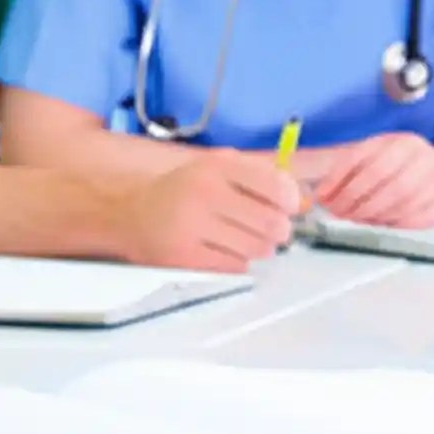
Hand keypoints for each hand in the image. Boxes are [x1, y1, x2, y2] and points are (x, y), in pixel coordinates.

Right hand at [119, 150, 300, 272]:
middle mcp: (204, 194)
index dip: (290, 200)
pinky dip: (237, 261)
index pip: (276, 184)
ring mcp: (193, 228)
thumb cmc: (184, 189)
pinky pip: (236, 267)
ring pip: (258, 249)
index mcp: (216, 166)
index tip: (286, 205)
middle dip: (278, 229)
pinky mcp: (185, 257)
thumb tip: (300, 198)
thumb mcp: (218, 166)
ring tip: (242, 237)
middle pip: (273, 224)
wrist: (132, 211)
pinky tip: (222, 248)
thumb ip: (260, 175)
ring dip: (259, 247)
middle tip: (268, 227)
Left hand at [316, 133, 433, 228]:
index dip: (338, 179)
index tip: (323, 195)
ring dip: (367, 214)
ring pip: (396, 202)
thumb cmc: (406, 163)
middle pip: (380, 181)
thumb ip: (352, 168)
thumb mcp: (380, 153)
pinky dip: (387, 223)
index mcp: (401, 142)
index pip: (363, 158)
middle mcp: (421, 159)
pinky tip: (374, 221)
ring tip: (351, 216)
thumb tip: (322, 193)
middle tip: (336, 211)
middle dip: (352, 200)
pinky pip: (410, 219)